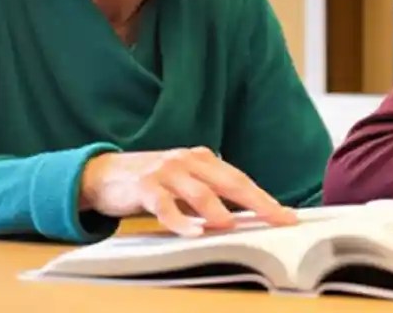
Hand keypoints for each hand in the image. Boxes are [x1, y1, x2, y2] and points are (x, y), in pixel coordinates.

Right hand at [78, 147, 297, 236]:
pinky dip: (179, 220)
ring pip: (199, 192)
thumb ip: (212, 194)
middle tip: (276, 220)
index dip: (265, 198)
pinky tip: (192, 233)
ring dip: (217, 210)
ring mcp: (167, 172)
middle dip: (257, 202)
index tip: (287, 216)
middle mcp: (189, 161)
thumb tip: (247, 217)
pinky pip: (165, 205)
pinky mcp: (144, 186)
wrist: (105, 173)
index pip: (241, 179)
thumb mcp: (186, 182)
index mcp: (204, 159)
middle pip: (230, 182)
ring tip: (233, 225)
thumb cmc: (153, 181)